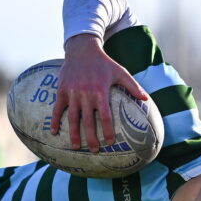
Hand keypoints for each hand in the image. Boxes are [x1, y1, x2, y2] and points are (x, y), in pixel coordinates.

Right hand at [50, 34, 148, 149]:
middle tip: (94, 150)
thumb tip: (146, 99)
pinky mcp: (62, 91)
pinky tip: (54, 132)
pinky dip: (55, 121)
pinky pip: (57, 109)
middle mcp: (85, 94)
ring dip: (73, 134)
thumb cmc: (104, 63)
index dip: (107, 130)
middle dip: (91, 137)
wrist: (82, 50)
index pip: (105, 115)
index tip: (110, 142)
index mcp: (100, 91)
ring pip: (72, 117)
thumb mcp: (120, 72)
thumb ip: (132, 86)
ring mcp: (72, 93)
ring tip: (76, 147)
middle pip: (88, 121)